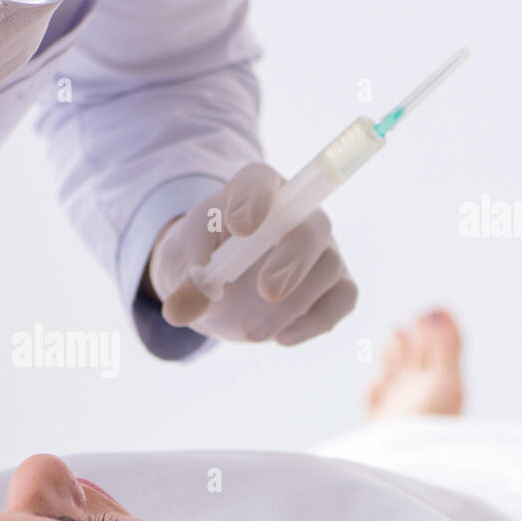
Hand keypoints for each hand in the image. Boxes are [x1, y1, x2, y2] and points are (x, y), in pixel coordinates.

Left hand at [147, 162, 357, 343]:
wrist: (217, 285)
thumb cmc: (199, 259)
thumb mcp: (181, 267)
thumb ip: (183, 284)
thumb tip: (178, 312)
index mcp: (250, 193)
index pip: (259, 182)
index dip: (255, 199)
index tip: (241, 228)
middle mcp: (295, 214)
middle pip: (311, 225)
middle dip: (293, 259)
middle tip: (268, 291)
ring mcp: (319, 248)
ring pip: (328, 266)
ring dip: (293, 304)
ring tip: (252, 332)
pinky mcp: (332, 283)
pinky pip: (343, 298)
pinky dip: (317, 321)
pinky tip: (283, 338)